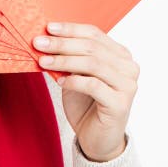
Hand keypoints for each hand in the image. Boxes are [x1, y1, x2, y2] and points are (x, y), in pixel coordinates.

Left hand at [32, 22, 139, 162]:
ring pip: (92, 64)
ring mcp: (127, 85)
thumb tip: (45, 39)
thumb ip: (69, 57)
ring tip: (43, 61)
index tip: (47, 28)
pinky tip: (59, 82)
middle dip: (62, 44)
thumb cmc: (85, 103)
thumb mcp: (75, 74)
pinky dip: (73, 81)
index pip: (94, 34)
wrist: (96, 138)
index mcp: (120, 55)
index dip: (70, 29)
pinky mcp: (120, 104)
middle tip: (39, 43)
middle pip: (92, 47)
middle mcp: (128, 67)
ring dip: (64, 61)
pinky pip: (94, 85)